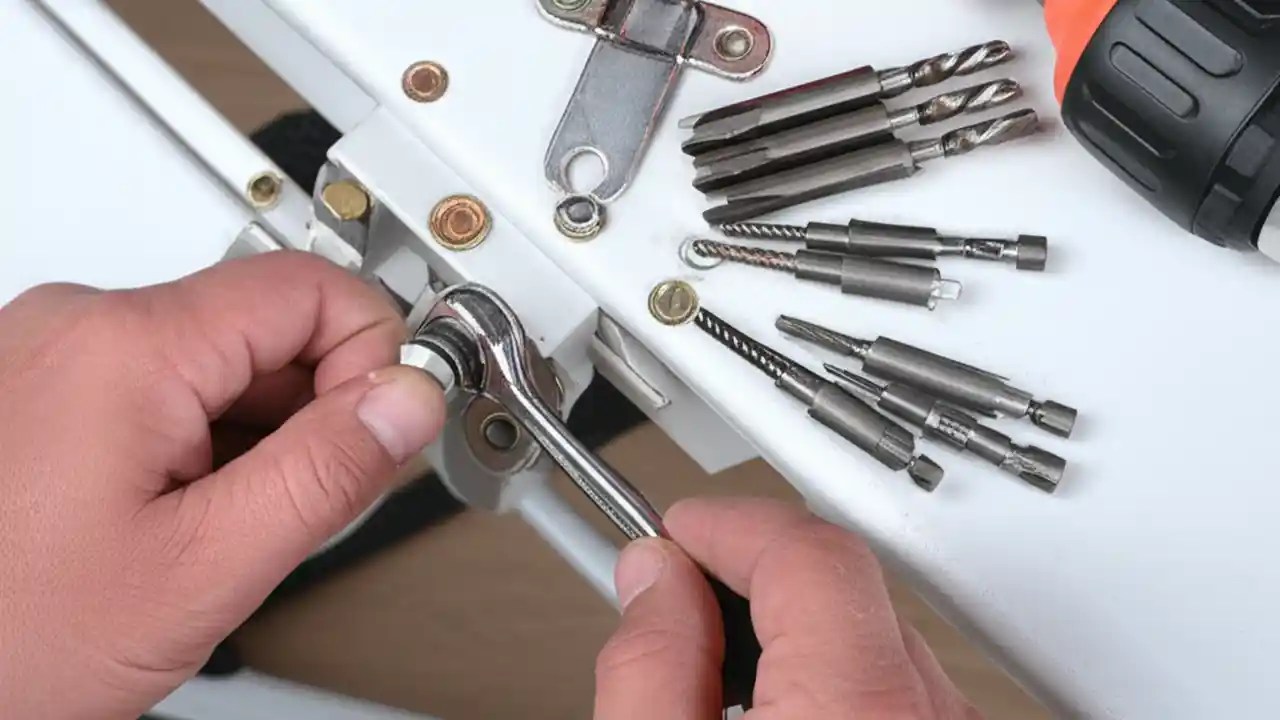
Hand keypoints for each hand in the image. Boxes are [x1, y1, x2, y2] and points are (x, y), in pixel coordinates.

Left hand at [0, 253, 445, 718]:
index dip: (373, 359)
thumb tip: (407, 401)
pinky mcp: (42, 385)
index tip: (383, 428)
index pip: (313, 291)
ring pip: (222, 362)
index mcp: (123, 347)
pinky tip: (183, 514)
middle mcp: (79, 325)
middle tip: (302, 501)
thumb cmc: (6, 641)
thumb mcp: (203, 568)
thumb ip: (326, 474)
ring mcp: (52, 353)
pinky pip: (166, 386)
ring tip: (224, 524)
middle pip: (268, 325)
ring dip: (257, 436)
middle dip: (314, 410)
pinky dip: (203, 443)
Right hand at [594, 498, 980, 718]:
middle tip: (678, 594)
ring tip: (716, 669)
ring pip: (876, 644)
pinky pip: (903, 695)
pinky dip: (841, 686)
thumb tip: (651, 580)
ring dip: (796, 635)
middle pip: (846, 591)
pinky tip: (776, 710)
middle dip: (754, 578)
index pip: (808, 553)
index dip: (729, 525)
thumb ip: (649, 670)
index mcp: (858, 710)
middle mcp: (928, 719)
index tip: (676, 533)